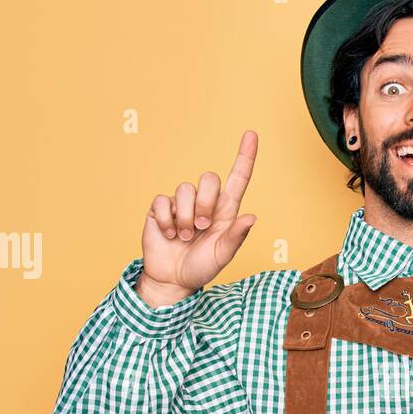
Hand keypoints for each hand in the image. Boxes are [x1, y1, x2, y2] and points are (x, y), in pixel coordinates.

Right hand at [138, 130, 258, 304]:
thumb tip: (252, 217)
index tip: (252, 134)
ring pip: (185, 189)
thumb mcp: (223, 255)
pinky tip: (169, 234)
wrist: (173, 280)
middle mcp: (205, 202)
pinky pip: (163, 200)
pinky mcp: (160, 208)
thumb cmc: (202, 267)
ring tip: (185, 237)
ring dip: (185, 217)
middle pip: (209, 178)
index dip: (245, 156)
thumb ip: (236, 237)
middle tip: (202, 228)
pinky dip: (166, 220)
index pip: (238, 178)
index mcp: (225, 211)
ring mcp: (181, 204)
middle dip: (205, 204)